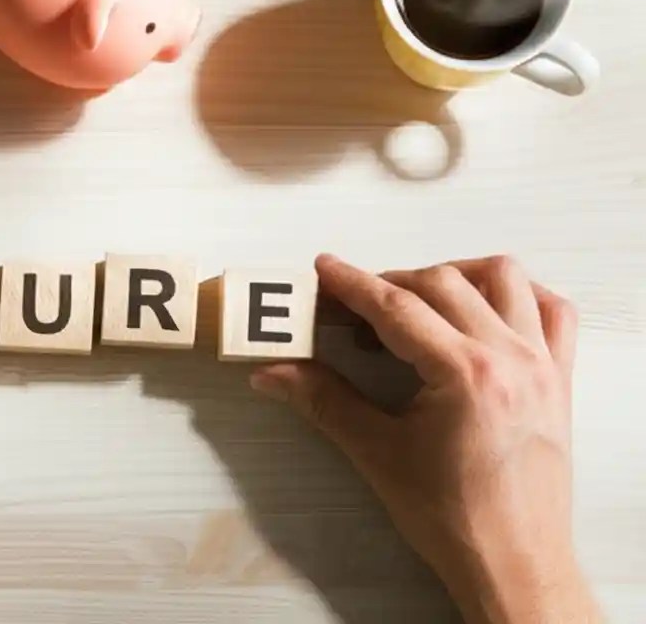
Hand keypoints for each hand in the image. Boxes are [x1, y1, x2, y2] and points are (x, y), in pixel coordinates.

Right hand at [251, 254, 600, 623]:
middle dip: (390, 284)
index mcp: (464, 374)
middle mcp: (510, 357)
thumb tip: (270, 373)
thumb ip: (323, 401)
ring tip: (416, 303)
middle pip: (442, 283)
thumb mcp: (376, 453)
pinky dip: (517, 295)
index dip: (352, 283)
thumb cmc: (449, 517)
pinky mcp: (560, 378)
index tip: (323, 269)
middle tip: (352, 310)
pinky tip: (483, 312)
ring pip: (502, 279)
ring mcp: (543, 363)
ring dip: (454, 275)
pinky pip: (552, 310)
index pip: (396, 306)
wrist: (512, 561)